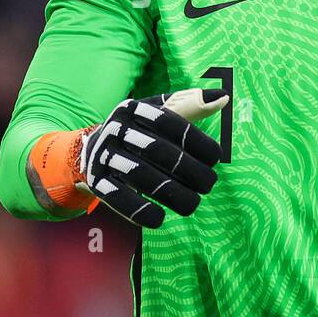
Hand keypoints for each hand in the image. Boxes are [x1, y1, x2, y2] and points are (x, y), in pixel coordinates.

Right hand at [77, 88, 228, 227]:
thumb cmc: (140, 131)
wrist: (94, 150)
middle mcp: (115, 128)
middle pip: (156, 150)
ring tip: (193, 204)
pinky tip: (160, 219)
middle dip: (188, 170)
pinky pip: (117, 197)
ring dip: (171, 193)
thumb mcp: (160, 113)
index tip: (216, 158)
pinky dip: (139, 210)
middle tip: (209, 185)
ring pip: (139, 175)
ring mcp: (103, 155)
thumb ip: (192, 106)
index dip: (196, 140)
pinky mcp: (96, 180)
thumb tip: (223, 98)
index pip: (169, 122)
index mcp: (133, 109)